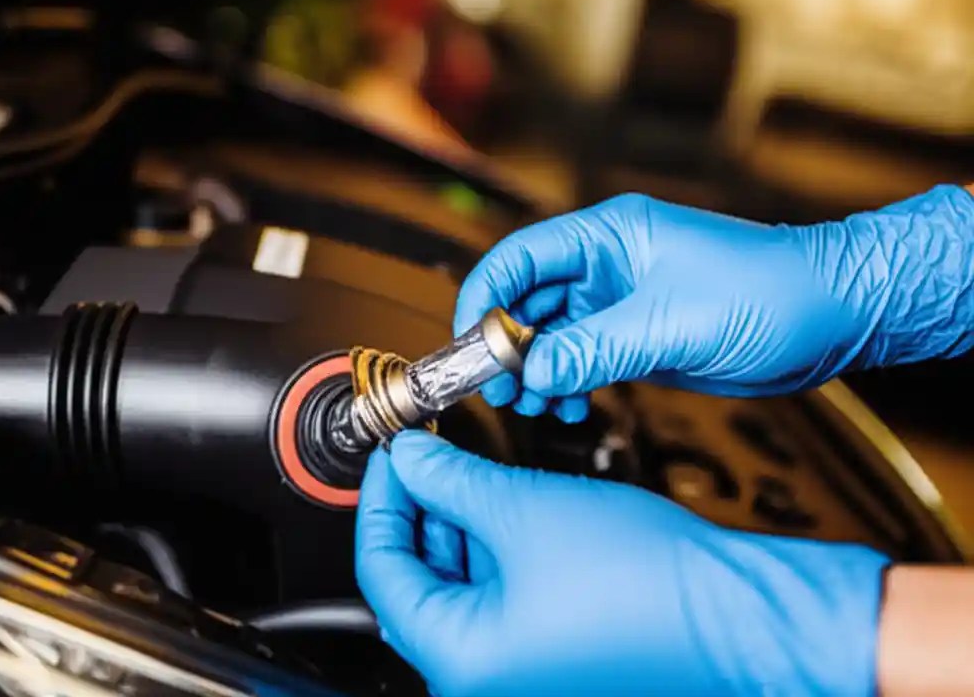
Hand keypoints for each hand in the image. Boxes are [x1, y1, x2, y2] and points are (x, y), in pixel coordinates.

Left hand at [356, 431, 890, 695]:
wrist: (743, 611)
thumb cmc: (650, 581)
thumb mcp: (523, 507)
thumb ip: (448, 478)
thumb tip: (409, 456)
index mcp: (460, 659)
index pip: (382, 570)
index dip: (380, 498)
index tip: (391, 451)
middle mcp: (483, 678)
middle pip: (419, 580)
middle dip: (420, 508)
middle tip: (423, 449)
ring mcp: (520, 670)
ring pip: (461, 586)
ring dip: (457, 523)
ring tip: (464, 464)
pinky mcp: (552, 653)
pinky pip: (500, 597)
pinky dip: (494, 548)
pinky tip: (503, 500)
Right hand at [455, 184, 973, 420]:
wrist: (836, 316)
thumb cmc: (769, 293)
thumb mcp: (671, 323)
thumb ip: (595, 349)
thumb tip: (534, 374)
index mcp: (608, 236)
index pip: (518, 258)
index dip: (483, 298)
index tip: (467, 344)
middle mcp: (605, 267)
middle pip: (525, 301)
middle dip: (504, 347)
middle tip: (497, 390)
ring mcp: (620, 303)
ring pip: (549, 337)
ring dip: (532, 372)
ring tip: (532, 406)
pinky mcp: (636, 338)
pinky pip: (579, 361)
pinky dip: (564, 385)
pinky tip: (568, 408)